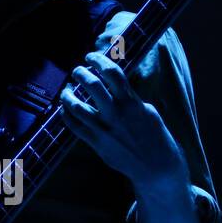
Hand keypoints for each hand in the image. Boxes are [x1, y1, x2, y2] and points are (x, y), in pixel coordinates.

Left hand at [59, 52, 187, 190]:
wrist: (156, 167)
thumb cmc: (156, 137)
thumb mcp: (149, 112)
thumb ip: (131, 98)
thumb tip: (118, 85)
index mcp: (132, 103)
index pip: (113, 73)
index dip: (99, 60)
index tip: (91, 56)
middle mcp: (117, 114)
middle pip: (93, 85)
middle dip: (81, 73)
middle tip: (77, 71)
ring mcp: (105, 130)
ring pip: (78, 107)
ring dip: (68, 95)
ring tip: (66, 90)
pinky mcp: (98, 144)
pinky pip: (75, 127)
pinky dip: (67, 115)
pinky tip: (64, 110)